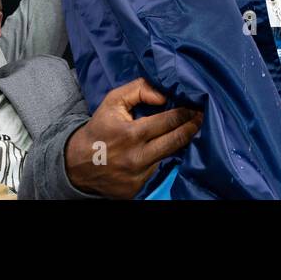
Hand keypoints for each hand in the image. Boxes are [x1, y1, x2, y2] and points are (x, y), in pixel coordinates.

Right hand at [64, 77, 202, 198]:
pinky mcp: (138, 189)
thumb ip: (139, 90)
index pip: (169, 121)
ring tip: (190, 131)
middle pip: (176, 141)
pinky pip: (160, 172)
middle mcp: (138, 157)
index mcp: (131, 134)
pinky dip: (167, 161)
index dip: (185, 113)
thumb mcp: (113, 101)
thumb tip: (164, 96)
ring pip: (171, 158)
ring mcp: (139, 176)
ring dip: (181, 145)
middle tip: (202, 117)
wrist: (78, 164)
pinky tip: (171, 151)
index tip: (196, 107)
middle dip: (192, 127)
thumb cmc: (100, 128)